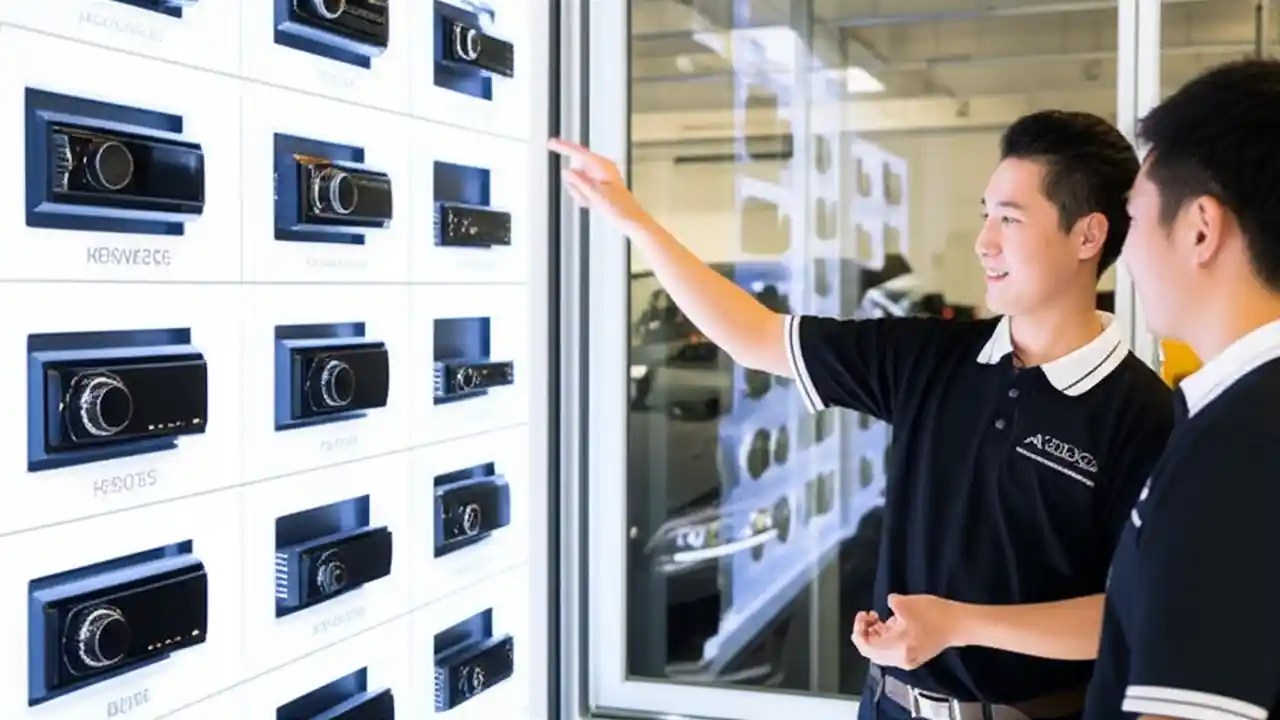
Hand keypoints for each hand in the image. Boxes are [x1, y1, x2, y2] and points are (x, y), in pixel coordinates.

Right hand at [548, 138, 649, 227]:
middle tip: (586, 197)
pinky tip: (593, 204)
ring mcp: (599, 179)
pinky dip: (584, 198)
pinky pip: (582, 191)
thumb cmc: (620, 208)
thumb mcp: (596, 195)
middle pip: (576, 171)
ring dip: (580, 194)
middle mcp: (601, 170)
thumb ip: (580, 182)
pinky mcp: (598, 188)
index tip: (551, 143)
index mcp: (603, 166)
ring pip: (578, 183)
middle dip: (576, 186)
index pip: (579, 152)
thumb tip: (567, 171)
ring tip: (592, 202)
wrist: (631, 221)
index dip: (563, 147)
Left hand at [849, 593, 964, 670]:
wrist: (959, 624)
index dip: (859, 630)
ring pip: (880, 652)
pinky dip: (885, 638)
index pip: (866, 647)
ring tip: (877, 618)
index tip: (862, 615)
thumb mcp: (905, 603)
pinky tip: (890, 623)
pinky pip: (891, 651)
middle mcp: (900, 659)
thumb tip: (888, 605)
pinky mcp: (913, 656)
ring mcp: (907, 660)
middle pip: (871, 652)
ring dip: (874, 635)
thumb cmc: (935, 614)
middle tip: (866, 617)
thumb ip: (889, 604)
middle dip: (865, 633)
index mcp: (897, 648)